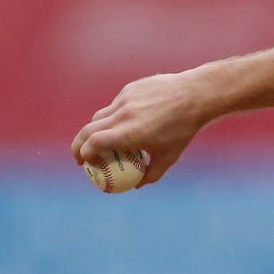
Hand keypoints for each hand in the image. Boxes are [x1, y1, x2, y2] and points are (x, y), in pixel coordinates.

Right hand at [71, 69, 210, 186]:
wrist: (195, 95)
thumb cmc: (184, 129)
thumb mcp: (170, 156)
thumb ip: (152, 173)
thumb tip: (137, 185)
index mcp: (129, 134)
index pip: (94, 144)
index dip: (84, 155)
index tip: (86, 164)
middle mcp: (122, 115)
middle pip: (87, 130)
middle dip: (78, 145)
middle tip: (80, 156)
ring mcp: (124, 100)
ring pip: (100, 116)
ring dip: (94, 130)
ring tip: (99, 141)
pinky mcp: (129, 89)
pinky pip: (115, 105)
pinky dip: (114, 116)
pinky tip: (125, 122)